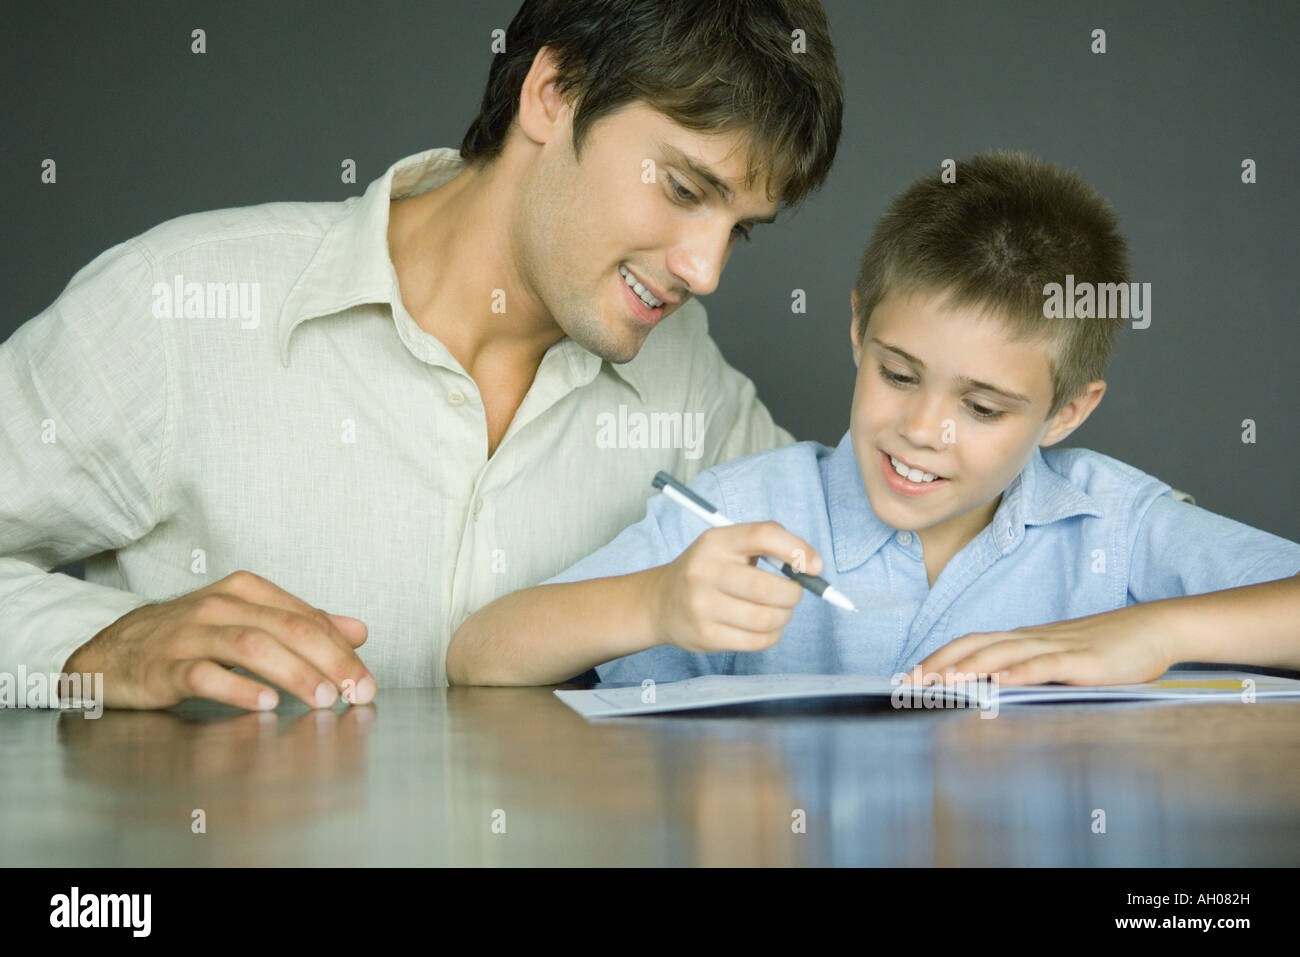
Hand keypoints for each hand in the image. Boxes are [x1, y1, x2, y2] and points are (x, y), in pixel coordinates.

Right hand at [63, 570, 375, 709]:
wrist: (110, 652)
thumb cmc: (187, 637)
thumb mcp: (247, 620)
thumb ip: (302, 624)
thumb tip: (358, 631)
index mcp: (245, 591)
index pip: (305, 618)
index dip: (341, 650)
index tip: (366, 682)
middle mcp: (219, 606)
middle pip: (286, 629)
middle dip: (329, 662)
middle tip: (356, 692)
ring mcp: (189, 635)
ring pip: (251, 647)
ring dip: (292, 673)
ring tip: (322, 698)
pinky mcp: (163, 666)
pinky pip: (203, 674)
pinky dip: (236, 689)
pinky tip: (264, 705)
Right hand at [649, 521, 821, 654]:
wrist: (661, 601)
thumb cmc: (708, 571)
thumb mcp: (728, 545)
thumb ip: (767, 545)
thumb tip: (812, 565)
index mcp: (715, 541)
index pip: (763, 536)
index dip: (796, 550)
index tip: (814, 566)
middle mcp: (705, 571)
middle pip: (768, 588)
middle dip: (793, 594)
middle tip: (792, 594)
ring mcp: (702, 606)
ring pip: (765, 619)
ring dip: (783, 617)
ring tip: (778, 612)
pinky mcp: (705, 635)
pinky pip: (756, 641)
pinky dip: (772, 635)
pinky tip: (764, 627)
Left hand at [914, 603, 1175, 686]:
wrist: (1153, 628)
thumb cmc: (1106, 649)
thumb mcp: (1059, 660)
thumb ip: (1029, 671)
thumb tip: (994, 690)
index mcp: (1023, 639)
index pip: (969, 644)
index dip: (938, 658)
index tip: (909, 677)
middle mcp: (1031, 638)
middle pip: (975, 646)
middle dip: (938, 665)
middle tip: (909, 685)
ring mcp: (1056, 647)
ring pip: (1002, 653)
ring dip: (968, 668)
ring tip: (940, 683)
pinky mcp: (1082, 660)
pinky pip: (1045, 664)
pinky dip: (1020, 672)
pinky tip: (1001, 682)